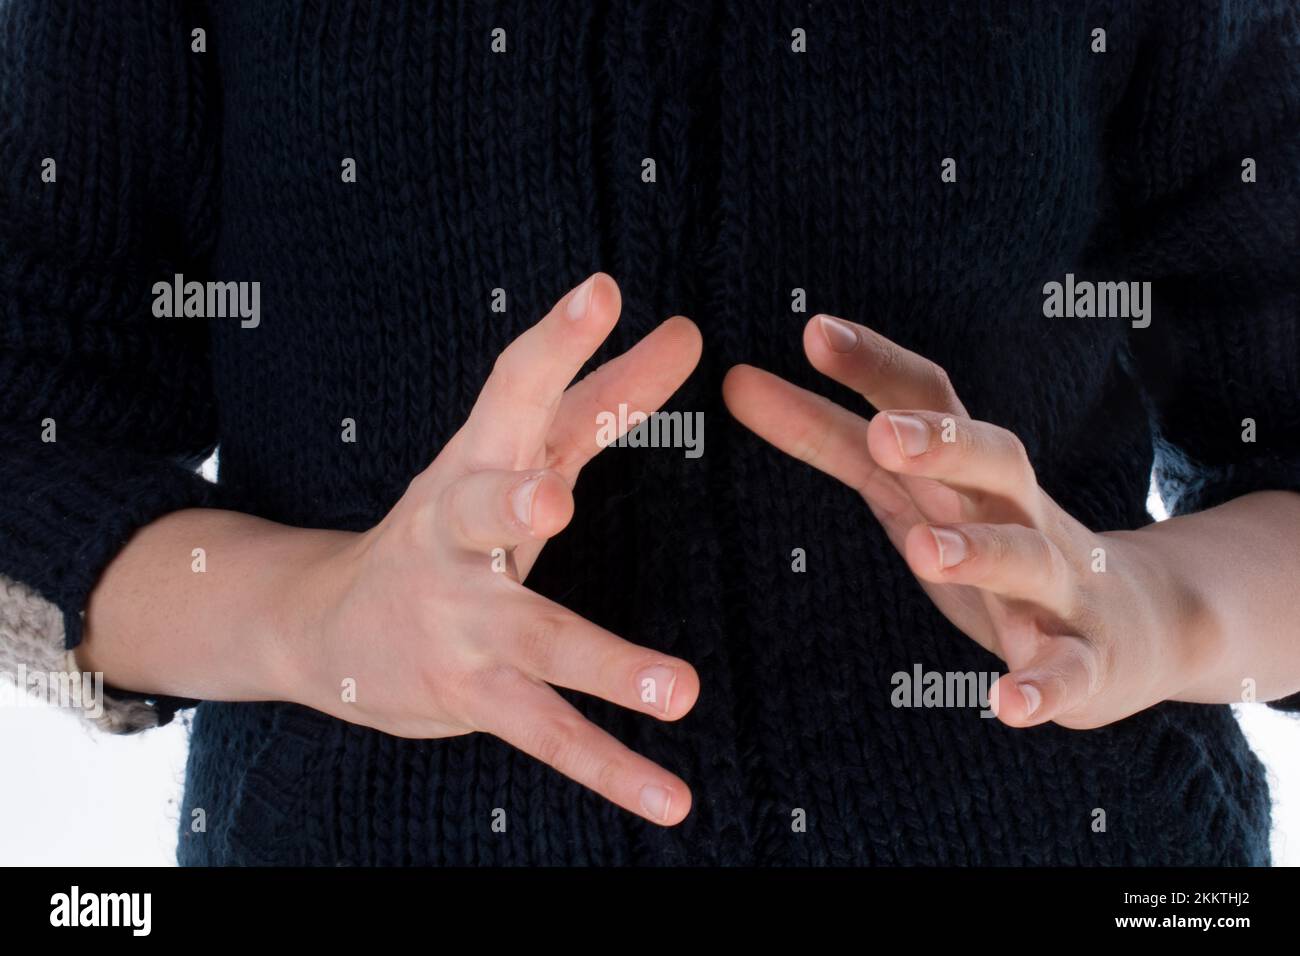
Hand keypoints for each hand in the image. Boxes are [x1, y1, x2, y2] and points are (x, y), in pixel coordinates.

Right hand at [288, 274, 701, 823]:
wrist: (327, 628)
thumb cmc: (454, 525)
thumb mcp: (518, 455)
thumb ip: (606, 394)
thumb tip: (691, 330)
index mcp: (478, 463)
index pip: (513, 390)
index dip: (554, 343)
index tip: (600, 290)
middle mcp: (459, 534)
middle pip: (483, 507)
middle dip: (512, 502)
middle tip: (553, 498)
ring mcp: (462, 620)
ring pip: (534, 638)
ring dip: (604, 664)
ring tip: (679, 691)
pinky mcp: (473, 694)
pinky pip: (550, 735)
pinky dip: (611, 769)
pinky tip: (674, 802)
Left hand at [723, 314, 1215, 729]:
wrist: (1134, 619)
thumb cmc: (990, 537)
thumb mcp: (907, 487)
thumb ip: (826, 437)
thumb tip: (735, 382)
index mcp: (969, 466)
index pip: (929, 398)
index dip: (877, 365)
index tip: (815, 331)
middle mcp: (1017, 510)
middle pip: (994, 459)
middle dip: (943, 444)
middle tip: (884, 434)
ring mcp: (1058, 584)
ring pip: (1027, 558)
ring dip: (981, 552)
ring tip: (927, 550)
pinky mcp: (1085, 659)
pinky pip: (1067, 671)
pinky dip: (1043, 685)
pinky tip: (1007, 705)